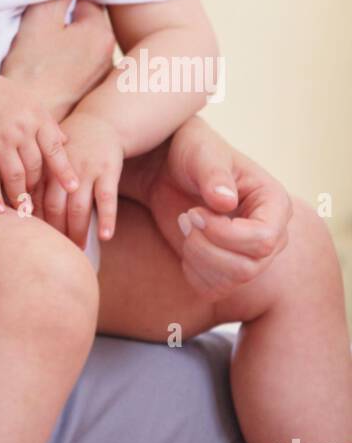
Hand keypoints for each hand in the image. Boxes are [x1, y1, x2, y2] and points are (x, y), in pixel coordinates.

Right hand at [0, 0, 115, 120]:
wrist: (25, 116)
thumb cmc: (31, 67)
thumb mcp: (40, 19)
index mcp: (100, 34)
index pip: (85, 3)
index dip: (62, 6)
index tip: (46, 17)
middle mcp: (108, 57)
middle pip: (86, 26)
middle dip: (66, 27)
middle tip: (41, 37)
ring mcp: (100, 79)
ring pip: (82, 49)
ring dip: (66, 48)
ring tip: (43, 59)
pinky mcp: (89, 96)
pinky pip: (80, 70)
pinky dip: (67, 68)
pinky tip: (48, 76)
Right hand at [0, 79, 80, 215]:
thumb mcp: (28, 101)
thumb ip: (47, 122)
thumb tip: (67, 141)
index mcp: (35, 118)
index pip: (55, 149)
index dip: (64, 171)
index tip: (73, 188)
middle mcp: (20, 131)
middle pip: (34, 168)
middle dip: (37, 188)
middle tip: (40, 205)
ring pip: (14, 177)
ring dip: (19, 197)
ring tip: (23, 211)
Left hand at [30, 109, 123, 247]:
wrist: (100, 122)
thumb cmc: (70, 147)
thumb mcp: (48, 156)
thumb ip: (35, 179)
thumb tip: (16, 206)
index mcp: (46, 166)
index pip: (35, 198)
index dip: (34, 221)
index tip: (32, 240)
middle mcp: (63, 168)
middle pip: (55, 206)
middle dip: (55, 231)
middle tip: (55, 251)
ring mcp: (87, 170)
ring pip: (79, 206)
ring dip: (78, 230)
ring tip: (78, 249)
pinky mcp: (108, 171)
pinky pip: (107, 198)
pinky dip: (106, 218)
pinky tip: (105, 236)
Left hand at [130, 116, 291, 300]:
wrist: (168, 167)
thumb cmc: (191, 152)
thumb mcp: (200, 154)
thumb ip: (213, 175)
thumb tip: (225, 201)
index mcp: (274, 203)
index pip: (264, 240)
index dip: (225, 234)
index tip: (194, 212)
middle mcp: (271, 234)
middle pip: (248, 267)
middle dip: (206, 246)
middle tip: (186, 216)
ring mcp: (252, 255)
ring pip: (232, 281)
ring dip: (197, 256)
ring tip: (184, 223)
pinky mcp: (228, 269)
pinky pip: (213, 290)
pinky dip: (192, 270)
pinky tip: (185, 241)